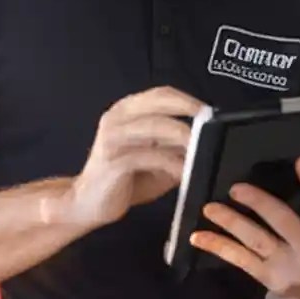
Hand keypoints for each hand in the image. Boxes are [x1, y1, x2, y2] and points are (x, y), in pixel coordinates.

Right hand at [65, 87, 203, 227]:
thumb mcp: (156, 158)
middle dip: (190, 110)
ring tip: (203, 150)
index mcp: (126, 110)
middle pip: (159, 101)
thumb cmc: (125, 179)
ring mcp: (113, 137)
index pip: (162, 93)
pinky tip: (185, 173)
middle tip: (212, 126)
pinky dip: (173, 164)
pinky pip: (150, 156)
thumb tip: (209, 140)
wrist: (87, 204)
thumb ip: (176, 146)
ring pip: (156, 126)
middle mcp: (117, 117)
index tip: (211, 112)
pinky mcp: (113, 160)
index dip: (188, 100)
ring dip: (184, 137)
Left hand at [191, 154, 299, 298]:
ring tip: (210, 208)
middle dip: (260, 204)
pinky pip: (241, 260)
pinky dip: (218, 247)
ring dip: (232, 224)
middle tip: (236, 187)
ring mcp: (288, 265)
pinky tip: (197, 237)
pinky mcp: (269, 277)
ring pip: (257, 241)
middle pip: (283, 222)